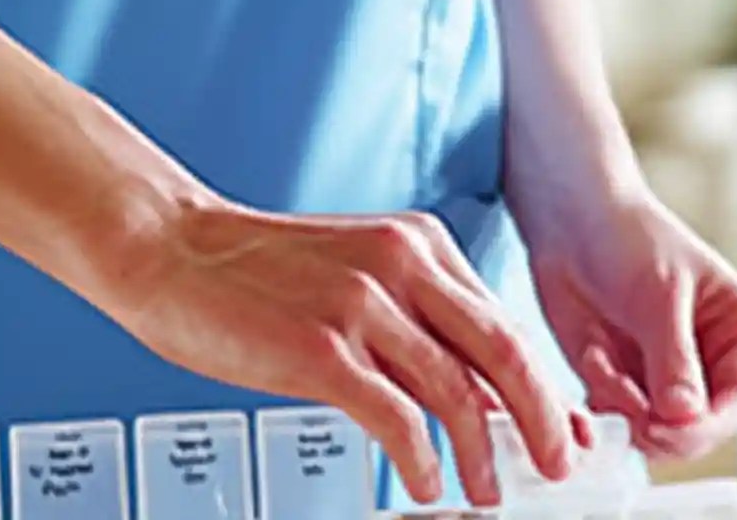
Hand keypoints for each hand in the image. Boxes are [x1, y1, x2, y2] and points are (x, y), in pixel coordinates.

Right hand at [105, 197, 580, 505]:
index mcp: (421, 246)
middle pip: (502, 351)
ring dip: (482, 452)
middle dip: (541, 417)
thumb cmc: (265, 272)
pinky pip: (395, 416)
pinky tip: (428, 483)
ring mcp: (363, 305)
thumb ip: (422, 323)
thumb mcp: (362, 276)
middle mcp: (403, 266)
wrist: (172, 248)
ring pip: (456, 389)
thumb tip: (481, 395)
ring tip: (490, 491)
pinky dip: (421, 458)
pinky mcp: (320, 348)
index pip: (502, 322)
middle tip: (557, 463)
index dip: (540, 382)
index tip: (564, 425)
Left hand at [525, 192, 736, 460]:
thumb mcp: (658, 296)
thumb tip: (685, 416)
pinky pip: (622, 423)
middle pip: (704, 428)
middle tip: (626, 406)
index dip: (709, 423)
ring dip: (626, 410)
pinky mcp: (631, 387)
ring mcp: (670, 378)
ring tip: (602, 362)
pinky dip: (604, 403)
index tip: (668, 428)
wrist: (572, 225)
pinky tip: (593, 357)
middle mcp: (713, 362)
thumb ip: (673, 359)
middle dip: (661, 425)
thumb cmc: (629, 240)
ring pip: (660, 434)